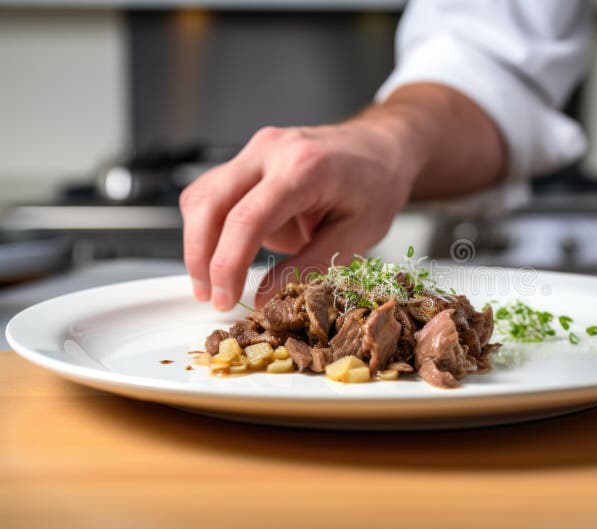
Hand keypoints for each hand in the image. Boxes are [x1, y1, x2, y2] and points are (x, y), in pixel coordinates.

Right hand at [180, 118, 417, 309]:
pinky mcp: (249, 156)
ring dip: (200, 242)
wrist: (382, 147)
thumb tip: (262, 297)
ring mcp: (256, 148)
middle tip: (210, 296)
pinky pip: (213, 191)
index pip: (246, 218)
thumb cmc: (378, 187)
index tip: (223, 298)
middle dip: (200, 256)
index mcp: (304, 168)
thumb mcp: (358, 236)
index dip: (226, 264)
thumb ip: (309, 267)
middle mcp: (272, 150)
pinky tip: (231, 248)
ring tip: (217, 280)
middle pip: (208, 202)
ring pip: (201, 195)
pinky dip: (212, 225)